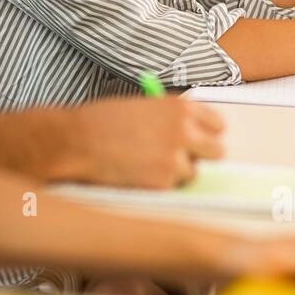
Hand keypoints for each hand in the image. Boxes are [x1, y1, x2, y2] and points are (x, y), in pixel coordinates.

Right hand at [64, 95, 225, 188]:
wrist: (76, 142)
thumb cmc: (103, 121)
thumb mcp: (144, 107)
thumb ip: (171, 118)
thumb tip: (193, 133)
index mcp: (180, 107)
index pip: (218, 124)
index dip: (205, 133)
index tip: (196, 138)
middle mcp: (184, 131)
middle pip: (217, 151)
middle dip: (200, 156)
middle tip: (179, 157)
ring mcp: (175, 159)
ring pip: (194, 173)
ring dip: (177, 173)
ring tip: (148, 164)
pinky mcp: (163, 183)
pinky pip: (172, 188)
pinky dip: (159, 185)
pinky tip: (138, 173)